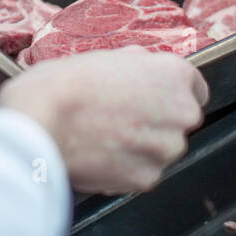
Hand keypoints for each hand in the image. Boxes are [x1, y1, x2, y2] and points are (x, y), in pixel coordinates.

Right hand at [0, 47, 207, 194]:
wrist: (40, 122)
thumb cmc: (64, 84)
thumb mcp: (103, 56)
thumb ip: (135, 65)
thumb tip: (140, 68)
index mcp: (174, 75)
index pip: (195, 88)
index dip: (170, 93)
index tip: (152, 98)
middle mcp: (180, 113)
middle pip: (179, 121)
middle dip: (155, 121)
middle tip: (119, 117)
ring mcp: (166, 149)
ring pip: (160, 149)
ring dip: (140, 147)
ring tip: (103, 136)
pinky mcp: (147, 179)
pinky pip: (142, 173)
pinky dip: (125, 168)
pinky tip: (99, 154)